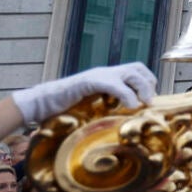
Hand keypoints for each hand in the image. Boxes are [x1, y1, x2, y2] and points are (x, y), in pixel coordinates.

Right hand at [12, 63, 157, 122]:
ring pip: (130, 72)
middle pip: (137, 67)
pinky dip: (126, 94)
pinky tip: (130, 106)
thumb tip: (126, 124)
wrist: (41, 104)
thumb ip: (109, 108)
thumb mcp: (93, 107)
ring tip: (143, 103)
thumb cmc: (65, 110)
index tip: (150, 98)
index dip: (148, 81)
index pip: (137, 69)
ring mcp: (97, 75)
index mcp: (107, 76)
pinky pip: (113, 84)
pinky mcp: (88, 81)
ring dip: (141, 87)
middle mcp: (105, 72)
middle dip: (148, 83)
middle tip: (150, 101)